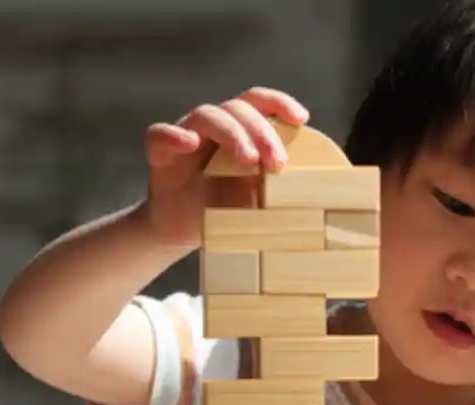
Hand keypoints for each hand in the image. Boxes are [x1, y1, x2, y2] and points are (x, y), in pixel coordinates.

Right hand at [138, 87, 309, 244]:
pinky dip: (175, 136)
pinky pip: (161, 134)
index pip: (258, 102)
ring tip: (247, 159)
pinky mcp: (160, 153)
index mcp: (239, 130)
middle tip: (277, 163)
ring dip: (231, 133)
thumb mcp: (257, 197)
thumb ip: (276, 184)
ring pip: (207, 115)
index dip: (279, 103)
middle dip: (262, 132)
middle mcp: (213, 126)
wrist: (181, 231)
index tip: (301, 118)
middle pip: (237, 109)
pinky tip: (189, 144)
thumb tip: (313, 190)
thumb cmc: (222, 210)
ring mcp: (185, 135)